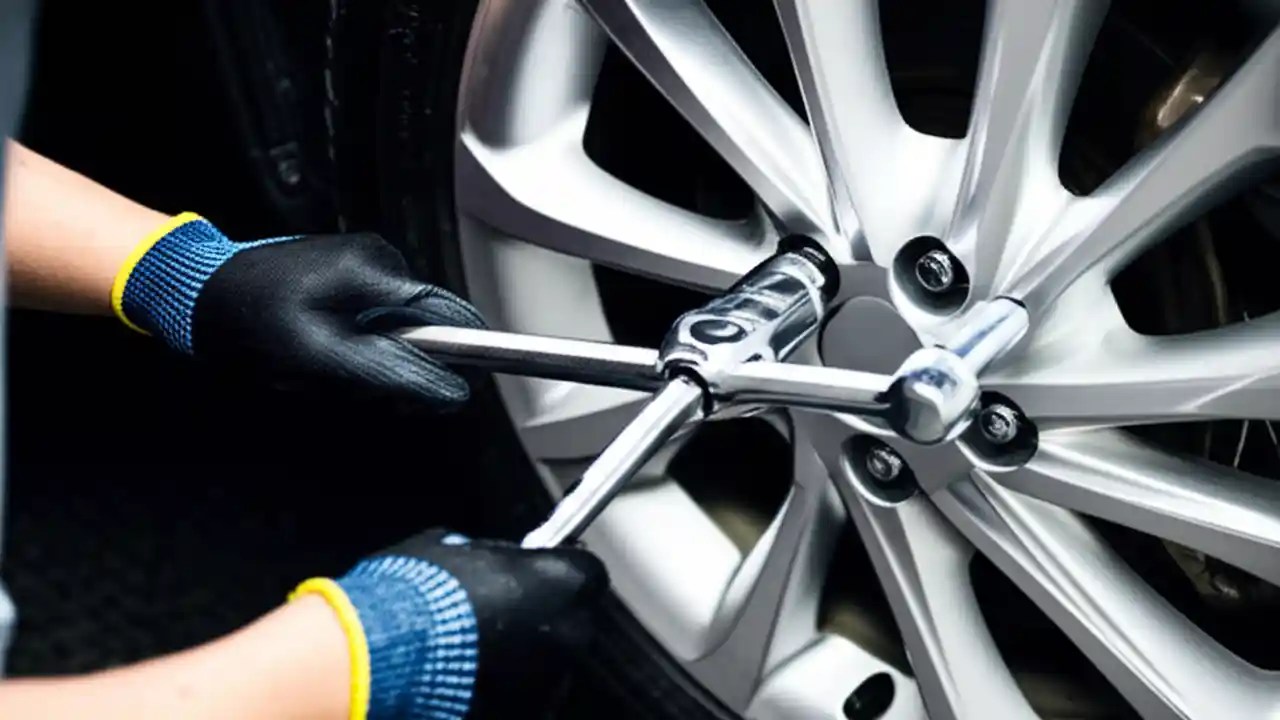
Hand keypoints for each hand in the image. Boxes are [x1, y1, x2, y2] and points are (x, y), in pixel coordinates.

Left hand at [112, 213, 484, 408]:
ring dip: (368, 359)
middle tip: (350, 384)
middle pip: (423, 327)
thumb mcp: (324, 359)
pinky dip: (350, 346)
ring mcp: (357, 262)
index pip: (451, 314)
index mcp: (376, 271)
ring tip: (318, 366)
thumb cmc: (248, 320)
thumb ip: (393, 376)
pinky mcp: (340, 273)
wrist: (194, 291)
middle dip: (396, 364)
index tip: (458, 389)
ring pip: (394, 330)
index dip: (463, 355)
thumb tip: (451, 393)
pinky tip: (312, 352)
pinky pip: (368, 321)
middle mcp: (375, 258)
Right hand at [292, 529, 607, 719]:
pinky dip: (502, 689)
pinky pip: (522, 697)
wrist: (377, 658)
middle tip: (496, 613)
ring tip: (473, 652)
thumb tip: (491, 558)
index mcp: (562, 583)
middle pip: (570, 621)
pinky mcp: (526, 713)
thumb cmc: (415, 599)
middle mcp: (569, 635)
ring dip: (522, 657)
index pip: (584, 570)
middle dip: (541, 617)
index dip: (556, 570)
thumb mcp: (451, 547)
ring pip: (547, 664)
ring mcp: (549, 683)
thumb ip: (488, 554)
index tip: (535, 572)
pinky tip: (467, 679)